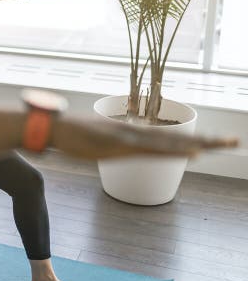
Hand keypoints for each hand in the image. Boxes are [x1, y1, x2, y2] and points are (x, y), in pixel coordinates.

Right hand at [52, 117, 238, 159]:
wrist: (50, 127)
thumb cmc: (68, 136)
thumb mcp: (93, 144)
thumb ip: (109, 146)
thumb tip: (114, 150)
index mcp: (129, 133)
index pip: (166, 137)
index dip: (191, 139)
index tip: (213, 143)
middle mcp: (133, 133)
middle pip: (176, 138)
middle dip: (206, 140)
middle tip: (233, 141)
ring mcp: (127, 138)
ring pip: (170, 142)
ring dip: (198, 144)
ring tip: (222, 145)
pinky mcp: (120, 145)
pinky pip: (153, 150)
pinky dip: (175, 151)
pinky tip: (193, 153)